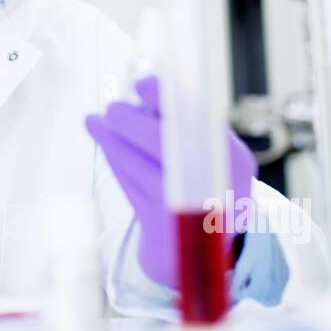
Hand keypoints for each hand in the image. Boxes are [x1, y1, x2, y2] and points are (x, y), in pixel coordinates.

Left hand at [85, 75, 256, 288]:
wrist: (204, 249)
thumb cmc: (201, 184)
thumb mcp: (206, 155)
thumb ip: (182, 125)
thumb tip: (141, 84)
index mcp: (233, 159)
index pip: (200, 121)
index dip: (168, 99)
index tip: (142, 82)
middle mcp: (216, 186)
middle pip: (168, 147)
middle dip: (134, 123)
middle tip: (112, 108)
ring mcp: (188, 211)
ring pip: (141, 167)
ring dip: (114, 141)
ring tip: (97, 123)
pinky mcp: (162, 229)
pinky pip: (130, 188)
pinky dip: (116, 162)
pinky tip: (106, 144)